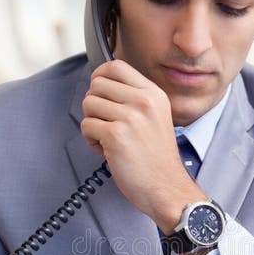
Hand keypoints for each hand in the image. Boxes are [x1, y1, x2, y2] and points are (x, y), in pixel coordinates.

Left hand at [81, 60, 204, 232]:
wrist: (166, 188)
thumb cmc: (157, 159)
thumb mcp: (156, 117)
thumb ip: (135, 99)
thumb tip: (101, 84)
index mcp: (154, 94)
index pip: (116, 66)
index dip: (100, 76)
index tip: (99, 91)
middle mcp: (144, 102)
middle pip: (97, 84)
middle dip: (94, 103)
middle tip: (105, 122)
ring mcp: (130, 118)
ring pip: (88, 104)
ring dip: (92, 122)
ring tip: (108, 139)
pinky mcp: (116, 136)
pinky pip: (87, 126)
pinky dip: (91, 140)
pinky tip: (107, 150)